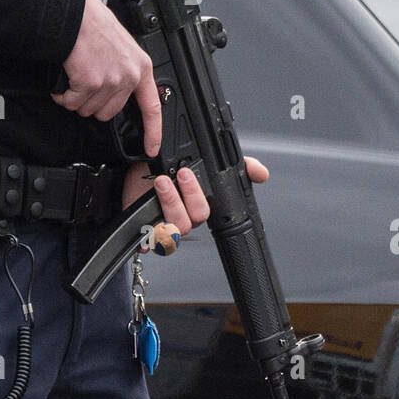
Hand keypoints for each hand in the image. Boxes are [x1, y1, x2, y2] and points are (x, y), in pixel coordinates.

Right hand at [52, 0, 161, 155]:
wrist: (73, 14)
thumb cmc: (92, 24)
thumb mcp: (121, 46)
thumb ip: (124, 70)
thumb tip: (118, 92)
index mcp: (140, 67)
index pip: (152, 107)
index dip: (152, 132)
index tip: (151, 148)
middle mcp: (128, 76)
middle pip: (109, 113)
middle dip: (93, 103)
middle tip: (86, 82)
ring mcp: (110, 81)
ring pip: (88, 110)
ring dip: (77, 98)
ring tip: (75, 75)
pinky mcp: (89, 82)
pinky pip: (72, 102)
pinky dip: (63, 95)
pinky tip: (65, 79)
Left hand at [122, 155, 268, 234]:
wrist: (137, 169)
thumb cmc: (170, 167)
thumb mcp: (203, 156)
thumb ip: (236, 163)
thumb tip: (261, 173)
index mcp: (201, 203)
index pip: (216, 210)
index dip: (209, 197)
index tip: (202, 177)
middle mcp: (186, 216)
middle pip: (197, 217)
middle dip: (191, 194)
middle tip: (183, 173)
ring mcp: (168, 224)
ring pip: (178, 226)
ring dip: (171, 203)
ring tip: (162, 181)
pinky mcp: (148, 230)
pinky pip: (152, 242)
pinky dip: (149, 234)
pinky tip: (146, 213)